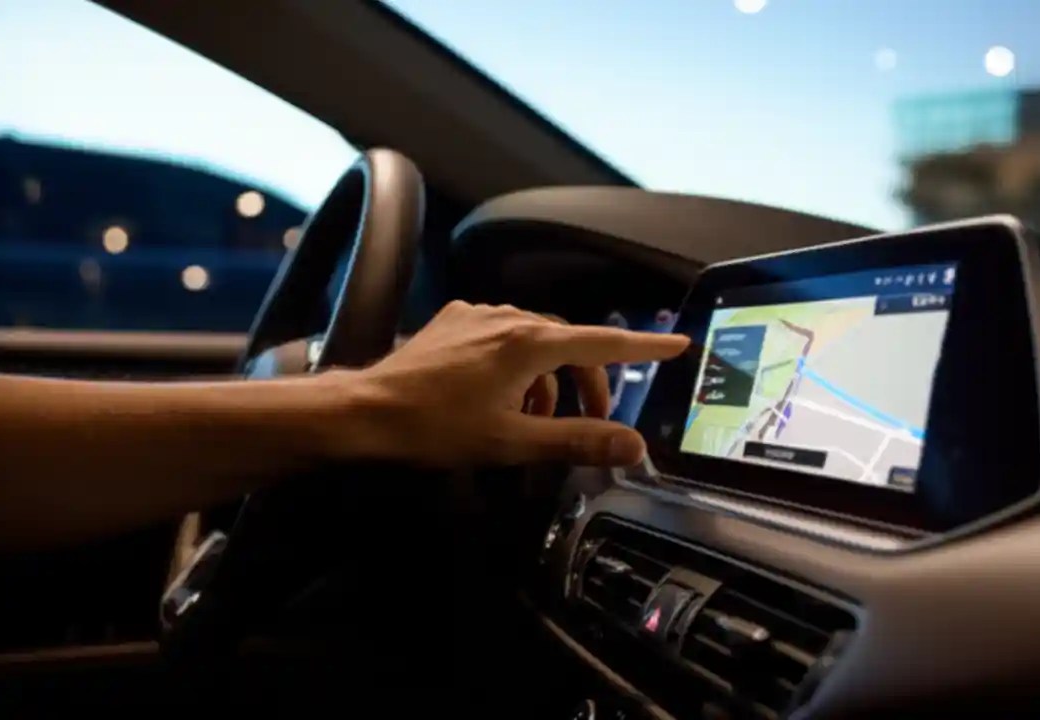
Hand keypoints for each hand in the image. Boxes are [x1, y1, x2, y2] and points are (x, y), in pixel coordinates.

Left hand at [338, 301, 688, 467]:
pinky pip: (504, 338)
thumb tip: (633, 445)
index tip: (675, 344)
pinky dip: (518, 366)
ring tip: (536, 420)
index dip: (643, 348)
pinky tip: (501, 397)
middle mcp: (508, 318)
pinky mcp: (454, 322)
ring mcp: (478, 317)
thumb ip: (578, 441)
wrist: (364, 412)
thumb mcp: (514, 443)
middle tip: (593, 423)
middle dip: (588, 382)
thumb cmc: (436, 429)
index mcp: (529, 343)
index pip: (603, 343)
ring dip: (549, 379)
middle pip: (570, 345)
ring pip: (537, 342)